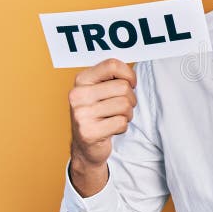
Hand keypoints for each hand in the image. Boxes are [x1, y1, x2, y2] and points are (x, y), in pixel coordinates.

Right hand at [68, 58, 136, 195]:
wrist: (85, 147)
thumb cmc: (99, 113)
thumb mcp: (100, 90)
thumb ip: (112, 77)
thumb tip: (134, 69)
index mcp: (81, 80)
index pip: (112, 65)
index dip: (129, 74)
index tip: (131, 83)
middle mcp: (78, 95)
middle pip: (123, 87)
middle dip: (130, 99)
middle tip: (121, 107)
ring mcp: (81, 114)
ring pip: (125, 105)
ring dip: (127, 114)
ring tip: (115, 118)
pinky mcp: (88, 132)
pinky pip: (121, 123)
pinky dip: (122, 127)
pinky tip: (111, 129)